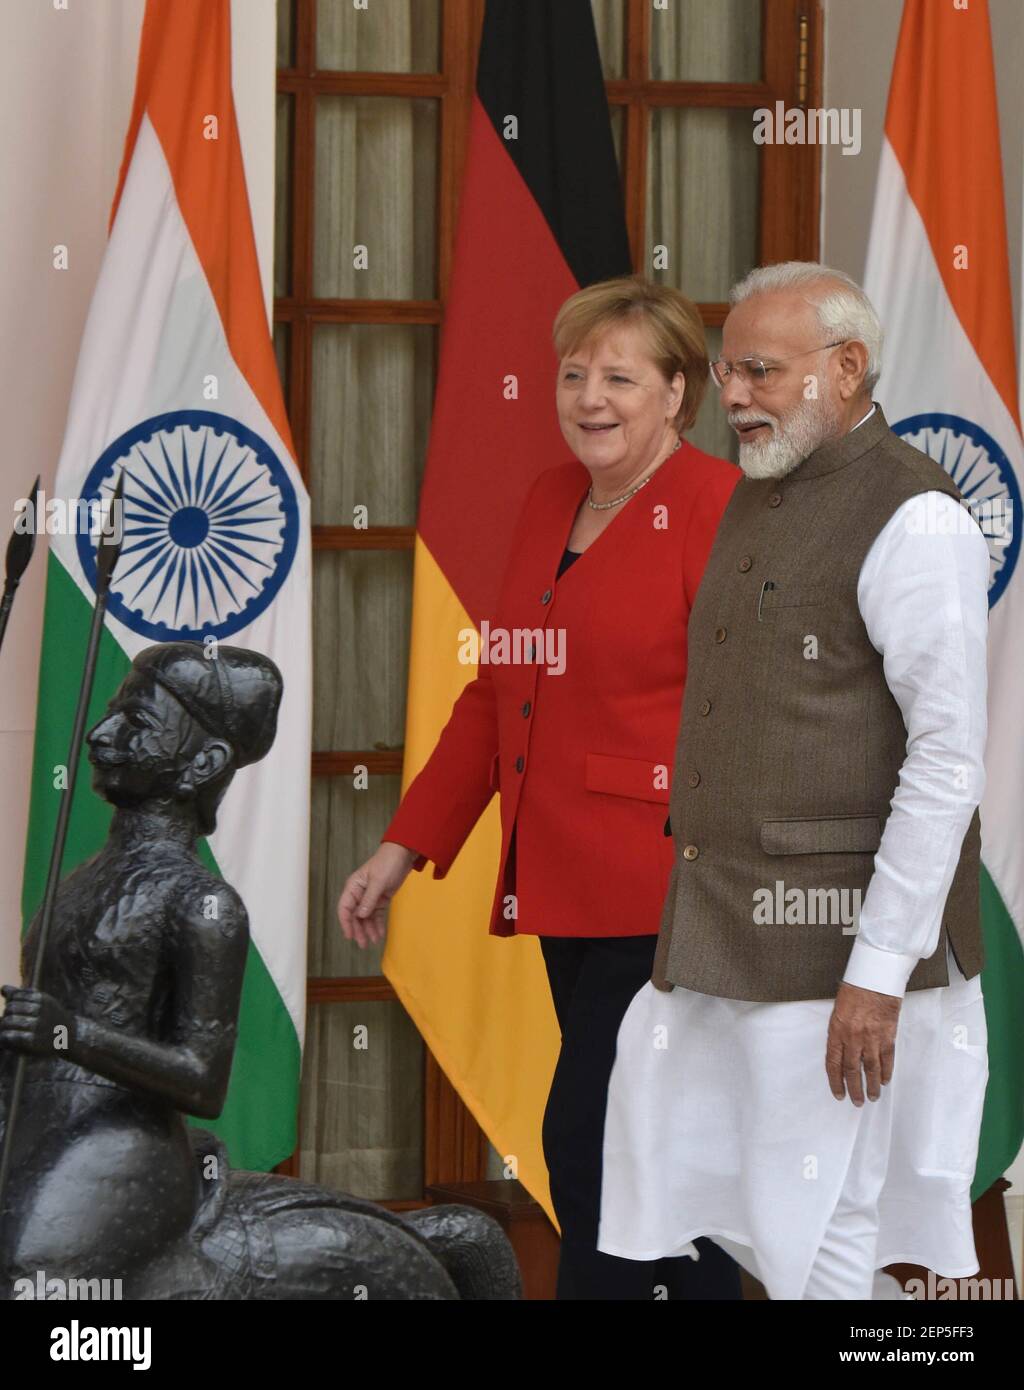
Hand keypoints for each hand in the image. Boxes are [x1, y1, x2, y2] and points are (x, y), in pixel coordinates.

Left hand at [0, 985, 73, 1057]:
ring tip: (6, 1030)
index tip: (14, 1009)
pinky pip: (11, 1035)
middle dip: (6, 1014)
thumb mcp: (42, 1002)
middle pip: (10, 1008)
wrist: (68, 1036)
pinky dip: (5, 1036)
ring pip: (8, 1021)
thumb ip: (22, 995)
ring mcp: (36, 1026)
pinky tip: (6, 1037)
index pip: (14, 996)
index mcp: (41, 998)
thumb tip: (3, 988)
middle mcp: (40, 1010)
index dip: (10, 1002)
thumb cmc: (51, 1017)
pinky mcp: (32, 1041)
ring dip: (3, 1026)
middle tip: (9, 1020)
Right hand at [337, 842, 418, 948]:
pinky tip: (380, 934)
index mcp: (353, 886)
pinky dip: (377, 924)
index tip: (349, 936)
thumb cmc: (388, 863)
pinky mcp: (381, 898)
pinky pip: (377, 914)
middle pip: (355, 915)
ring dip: (369, 929)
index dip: (346, 923)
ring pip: (366, 917)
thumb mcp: (378, 881)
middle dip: (358, 930)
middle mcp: (359, 893)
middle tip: (363, 944)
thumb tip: (360, 916)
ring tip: (373, 942)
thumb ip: (369, 899)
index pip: (345, 908)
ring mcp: (370, 896)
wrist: (403, 854)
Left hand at [825, 981, 900, 1105]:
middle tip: (856, 1102)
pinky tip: (885, 1080)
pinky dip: (886, 1071)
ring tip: (873, 1097)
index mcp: (836, 1031)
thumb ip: (839, 1033)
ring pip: (871, 1068)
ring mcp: (871, 1037)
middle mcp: (853, 1037)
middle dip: (854, 1089)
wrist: (874, 978)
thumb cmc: (854, 990)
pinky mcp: (887, 1035)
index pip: (833, 1063)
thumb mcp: (838, 1011)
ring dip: (872, 1085)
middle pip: (852, 1070)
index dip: (836, 1081)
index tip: (838, 1094)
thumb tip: (840, 1053)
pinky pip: (887, 1058)